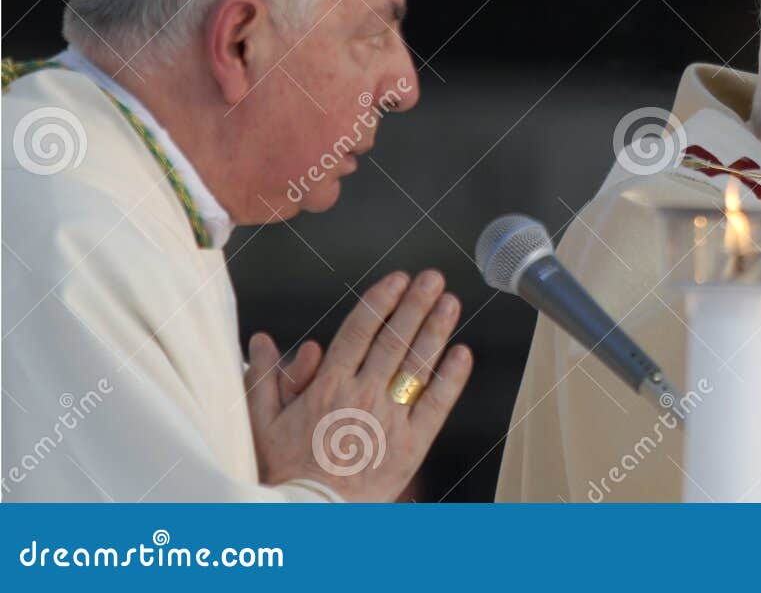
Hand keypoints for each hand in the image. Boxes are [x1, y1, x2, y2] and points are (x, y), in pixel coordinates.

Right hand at [244, 270, 472, 501]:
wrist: (307, 517)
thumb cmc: (283, 473)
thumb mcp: (262, 424)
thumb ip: (265, 378)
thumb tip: (262, 341)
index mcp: (327, 387)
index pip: (360, 331)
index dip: (380, 301)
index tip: (397, 279)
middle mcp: (361, 396)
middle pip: (394, 340)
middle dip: (415, 304)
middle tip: (433, 278)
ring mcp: (389, 420)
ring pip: (417, 364)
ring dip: (436, 330)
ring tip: (451, 303)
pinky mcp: (410, 445)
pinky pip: (436, 405)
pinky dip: (451, 378)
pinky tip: (462, 354)